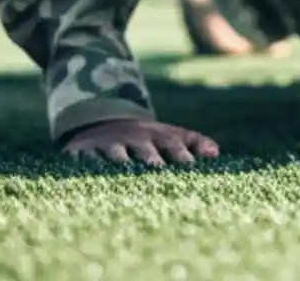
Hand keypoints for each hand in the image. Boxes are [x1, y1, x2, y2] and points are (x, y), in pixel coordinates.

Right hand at [62, 119, 218, 166]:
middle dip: (150, 158)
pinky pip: (85, 159)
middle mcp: (133, 137)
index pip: (172, 143)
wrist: (104, 124)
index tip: (191, 166)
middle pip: (144, 147)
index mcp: (157, 135)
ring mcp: (109, 143)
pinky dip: (86, 164)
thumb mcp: (170, 135)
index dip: (181, 154)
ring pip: (114, 152)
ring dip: (119, 160)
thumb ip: (194, 142)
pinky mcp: (84, 151)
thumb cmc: (147, 138)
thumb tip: (216, 153)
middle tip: (157, 169)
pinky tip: (88, 175)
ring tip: (124, 170)